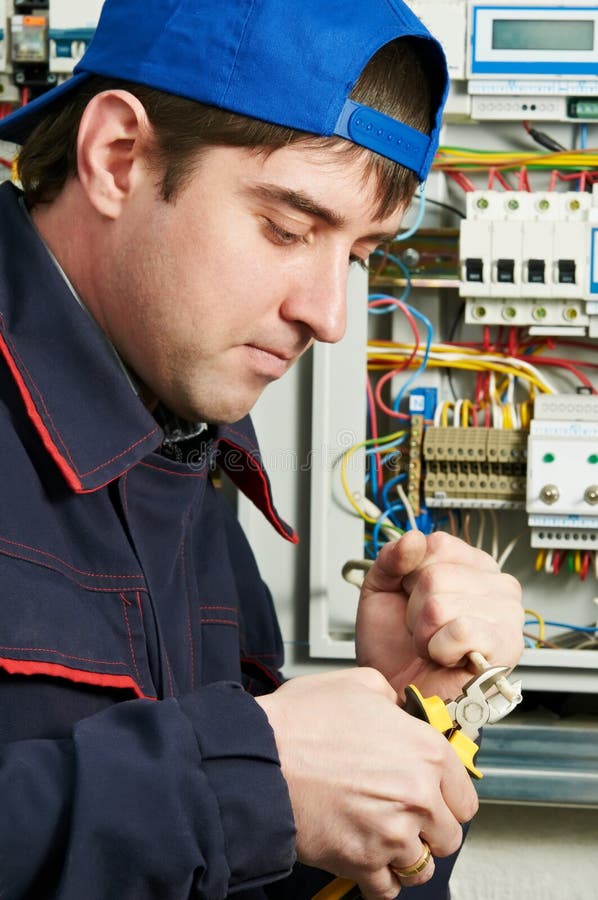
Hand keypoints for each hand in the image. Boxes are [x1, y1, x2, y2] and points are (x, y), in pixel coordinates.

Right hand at [256, 667, 477, 899]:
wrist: (260, 757)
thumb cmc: (302, 721)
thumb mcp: (358, 684)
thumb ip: (391, 698)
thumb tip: (397, 711)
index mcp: (426, 752)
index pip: (465, 797)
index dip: (446, 797)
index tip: (433, 798)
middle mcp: (419, 795)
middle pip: (448, 837)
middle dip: (427, 829)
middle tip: (401, 815)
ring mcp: (393, 834)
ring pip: (421, 868)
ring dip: (403, 855)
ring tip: (380, 836)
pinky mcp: (362, 862)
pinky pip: (387, 890)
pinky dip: (377, 879)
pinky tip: (364, 856)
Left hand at [355, 530, 523, 700]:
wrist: (399, 691)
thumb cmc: (395, 646)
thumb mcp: (381, 588)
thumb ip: (392, 557)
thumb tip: (413, 538)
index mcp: (472, 564)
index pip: (437, 544)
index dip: (410, 574)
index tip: (412, 598)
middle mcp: (496, 584)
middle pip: (436, 575)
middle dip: (414, 609)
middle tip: (423, 630)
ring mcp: (507, 614)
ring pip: (441, 604)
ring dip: (424, 633)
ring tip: (433, 646)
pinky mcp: (507, 645)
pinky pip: (460, 630)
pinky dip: (439, 649)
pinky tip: (446, 658)